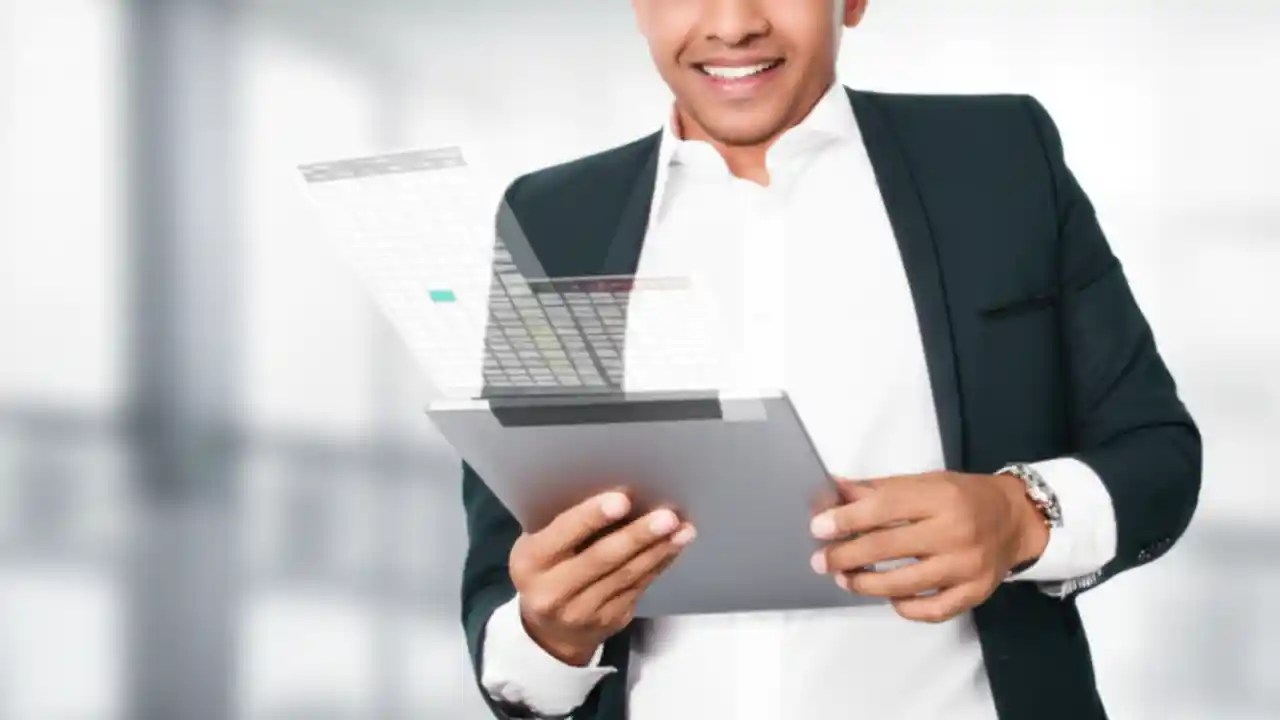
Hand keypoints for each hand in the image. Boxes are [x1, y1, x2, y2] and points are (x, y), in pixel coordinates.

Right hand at [509, 491, 695, 665]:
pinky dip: (660, 563)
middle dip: (637, 536)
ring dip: (658, 550)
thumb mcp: (538, 546)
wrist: (548, 631)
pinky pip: (639, 587)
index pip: (562, 535)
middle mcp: (553, 591)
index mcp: (530, 562)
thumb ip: (563, 525)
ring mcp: (582, 611)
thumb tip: (611, 488)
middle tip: (666, 516)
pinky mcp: (610, 621)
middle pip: (601, 559)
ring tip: (682, 528)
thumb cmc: (546, 568)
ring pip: (626, 575)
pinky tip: (675, 545)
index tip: (622, 499)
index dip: (591, 517)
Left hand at [809, 471, 1048, 622]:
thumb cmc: (962, 497)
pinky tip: (890, 598)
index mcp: (940, 497)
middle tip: (821, 561)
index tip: (818, 528)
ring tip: (846, 579)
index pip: (883, 508)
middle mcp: (954, 532)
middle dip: (846, 556)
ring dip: (867, 584)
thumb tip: (832, 490)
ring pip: (905, 584)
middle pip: (888, 547)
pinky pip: (932, 610)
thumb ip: (878, 490)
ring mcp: (966, 566)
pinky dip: (906, 608)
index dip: (847, 519)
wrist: (1015, 518)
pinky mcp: (975, 593)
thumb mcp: (923, 482)